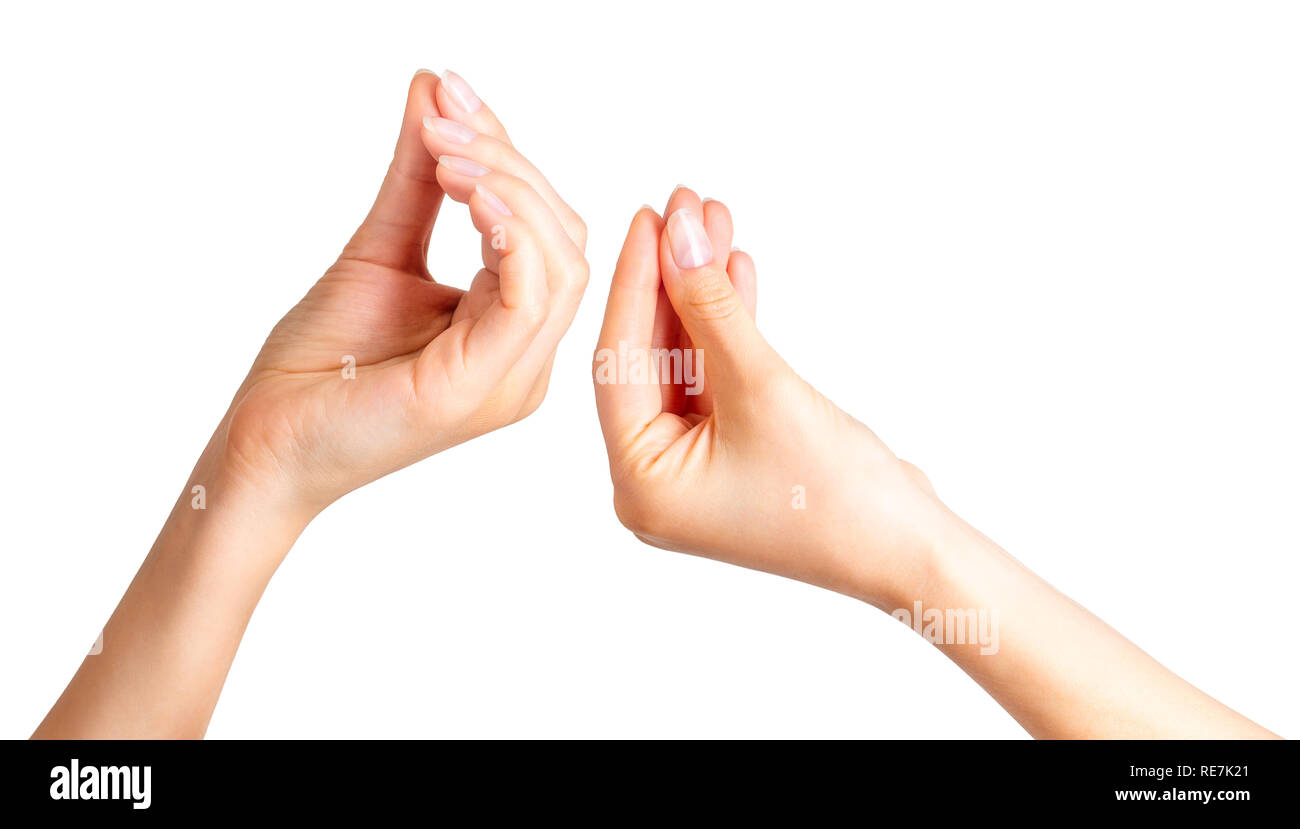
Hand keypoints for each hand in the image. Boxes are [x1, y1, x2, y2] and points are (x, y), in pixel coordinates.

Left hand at [214, 70, 587, 516]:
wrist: (263, 441)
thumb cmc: (319, 366)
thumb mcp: (380, 250)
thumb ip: (418, 178)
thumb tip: (433, 89)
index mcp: (509, 333)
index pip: (548, 233)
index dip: (514, 159)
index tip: (452, 95)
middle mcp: (523, 361)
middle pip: (565, 241)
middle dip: (513, 165)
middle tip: (444, 120)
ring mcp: (507, 380)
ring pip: (558, 264)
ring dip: (508, 189)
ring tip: (444, 151)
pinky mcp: (474, 389)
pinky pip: (527, 300)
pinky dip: (509, 234)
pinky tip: (465, 190)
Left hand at [593, 187, 948, 605]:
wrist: (911, 548)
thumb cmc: (836, 494)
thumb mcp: (762, 387)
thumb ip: (711, 307)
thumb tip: (679, 233)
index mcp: (638, 483)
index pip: (619, 364)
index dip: (635, 283)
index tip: (650, 217)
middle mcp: (653, 478)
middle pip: (650, 357)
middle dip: (672, 278)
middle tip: (684, 204)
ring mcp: (692, 466)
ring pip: (686, 359)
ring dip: (703, 293)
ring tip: (715, 220)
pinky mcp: (731, 451)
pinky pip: (717, 377)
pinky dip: (729, 327)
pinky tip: (735, 270)